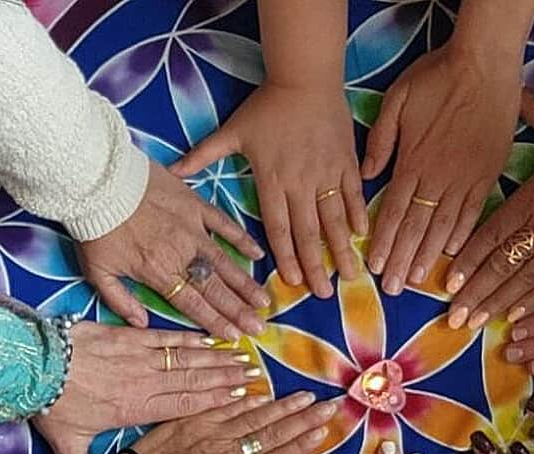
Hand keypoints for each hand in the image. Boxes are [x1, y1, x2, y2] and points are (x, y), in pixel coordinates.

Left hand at [33, 323, 259, 453]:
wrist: (32, 364)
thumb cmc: (51, 405)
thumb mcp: (67, 443)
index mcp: (135, 411)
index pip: (185, 406)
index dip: (216, 402)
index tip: (242, 399)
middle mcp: (144, 384)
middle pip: (194, 381)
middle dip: (227, 378)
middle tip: (255, 374)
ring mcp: (137, 358)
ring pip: (186, 359)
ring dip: (216, 357)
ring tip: (242, 356)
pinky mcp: (126, 337)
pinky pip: (165, 339)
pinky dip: (189, 339)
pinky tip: (208, 338)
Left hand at [78, 161, 267, 339]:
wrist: (97, 180)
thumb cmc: (94, 226)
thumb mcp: (97, 271)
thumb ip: (120, 301)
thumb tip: (141, 324)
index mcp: (157, 273)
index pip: (193, 305)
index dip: (216, 322)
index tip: (236, 337)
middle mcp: (180, 255)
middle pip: (214, 289)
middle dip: (239, 311)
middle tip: (259, 327)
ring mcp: (191, 230)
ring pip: (224, 263)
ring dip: (245, 284)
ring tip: (264, 302)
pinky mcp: (194, 206)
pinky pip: (223, 224)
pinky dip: (241, 239)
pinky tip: (258, 255)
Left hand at [126, 390, 337, 453]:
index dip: (305, 443)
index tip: (324, 431)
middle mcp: (230, 453)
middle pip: (276, 432)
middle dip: (306, 419)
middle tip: (329, 406)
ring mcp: (212, 433)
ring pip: (256, 416)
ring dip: (284, 405)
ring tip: (307, 397)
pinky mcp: (195, 420)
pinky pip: (227, 406)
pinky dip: (248, 399)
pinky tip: (265, 393)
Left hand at [173, 83, 366, 297]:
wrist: (304, 78)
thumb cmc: (266, 107)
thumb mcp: (231, 132)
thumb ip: (202, 156)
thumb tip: (171, 171)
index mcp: (273, 181)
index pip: (279, 228)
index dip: (286, 257)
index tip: (293, 282)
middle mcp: (300, 184)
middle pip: (308, 232)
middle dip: (316, 266)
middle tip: (324, 294)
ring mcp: (326, 174)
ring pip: (334, 220)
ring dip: (341, 250)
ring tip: (349, 276)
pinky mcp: (346, 163)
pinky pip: (353, 196)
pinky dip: (358, 216)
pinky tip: (362, 236)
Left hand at [363, 46, 519, 294]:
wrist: (485, 64)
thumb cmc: (438, 76)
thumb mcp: (396, 99)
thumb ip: (380, 140)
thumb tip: (367, 174)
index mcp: (413, 161)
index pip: (394, 211)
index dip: (384, 242)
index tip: (375, 267)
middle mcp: (438, 177)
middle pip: (416, 227)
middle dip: (402, 260)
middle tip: (392, 289)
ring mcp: (466, 178)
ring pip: (444, 226)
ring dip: (429, 255)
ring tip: (417, 281)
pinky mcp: (488, 174)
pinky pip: (474, 213)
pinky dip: (463, 236)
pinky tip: (453, 255)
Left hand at [446, 91, 533, 329]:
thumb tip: (513, 87)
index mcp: (533, 197)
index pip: (491, 234)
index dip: (467, 259)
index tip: (446, 282)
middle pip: (501, 265)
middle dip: (474, 293)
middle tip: (451, 317)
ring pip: (523, 282)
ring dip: (496, 305)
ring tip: (473, 324)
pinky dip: (532, 302)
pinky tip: (514, 317)